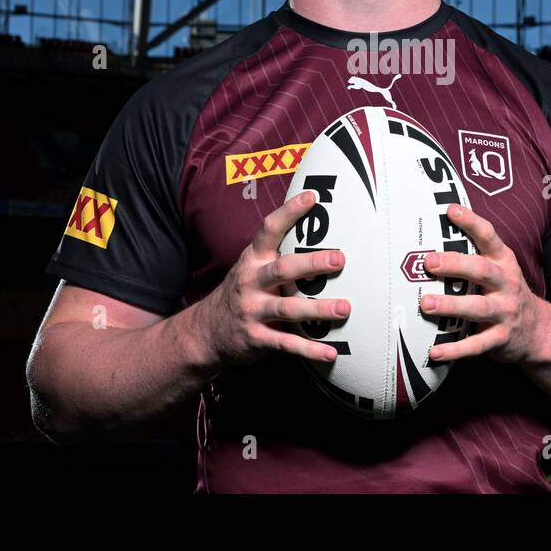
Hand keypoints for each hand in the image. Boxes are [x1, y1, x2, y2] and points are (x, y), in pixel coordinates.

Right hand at [197, 190, 349, 367]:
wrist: (206, 332)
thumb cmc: (242, 294)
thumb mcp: (251, 268)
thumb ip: (277, 255)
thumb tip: (319, 233)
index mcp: (253, 260)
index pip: (269, 230)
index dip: (289, 212)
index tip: (311, 197)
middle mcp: (251, 282)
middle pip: (283, 269)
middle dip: (312, 263)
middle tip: (339, 260)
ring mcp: (253, 311)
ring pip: (288, 309)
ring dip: (318, 309)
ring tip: (344, 308)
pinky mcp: (257, 338)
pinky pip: (286, 344)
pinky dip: (309, 349)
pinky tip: (331, 352)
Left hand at [421, 203, 545, 364]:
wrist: (538, 331)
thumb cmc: (506, 293)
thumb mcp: (499, 269)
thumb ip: (474, 256)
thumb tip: (432, 238)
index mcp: (503, 262)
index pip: (489, 237)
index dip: (471, 222)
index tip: (450, 211)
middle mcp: (506, 284)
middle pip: (482, 270)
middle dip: (455, 265)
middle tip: (429, 262)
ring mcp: (505, 312)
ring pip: (478, 307)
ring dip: (451, 305)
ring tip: (426, 303)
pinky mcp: (501, 338)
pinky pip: (476, 344)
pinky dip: (455, 349)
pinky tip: (435, 351)